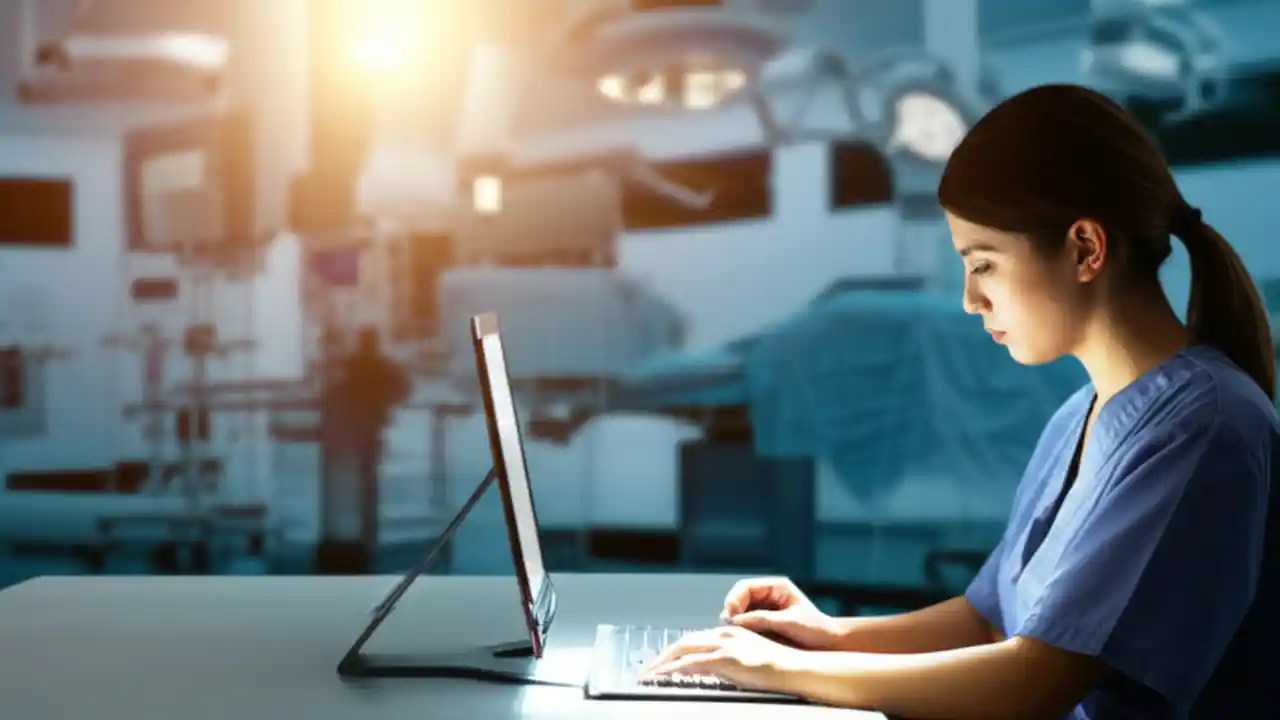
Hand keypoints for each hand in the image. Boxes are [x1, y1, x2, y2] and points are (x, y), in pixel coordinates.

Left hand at [644, 625, 800, 692]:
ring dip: (663, 662)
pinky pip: (691, 663)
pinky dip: (674, 669)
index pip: (695, 639)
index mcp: (730, 632)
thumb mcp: (750, 658)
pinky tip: (665, 676)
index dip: (677, 649)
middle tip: (651, 667)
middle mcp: (723, 634)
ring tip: (651, 673)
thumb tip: (716, 668)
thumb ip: (731, 660)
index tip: (665, 659)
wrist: (793, 666)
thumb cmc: (778, 666)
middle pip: (684, 642)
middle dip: (664, 654)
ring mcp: (723, 646)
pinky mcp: (724, 659)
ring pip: (683, 650)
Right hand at [721, 577, 842, 649]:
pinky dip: (742, 629)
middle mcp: (769, 595)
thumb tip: (735, 619)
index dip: (734, 599)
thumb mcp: (789, 622)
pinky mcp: (766, 623)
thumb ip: (762, 619)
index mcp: (777, 587)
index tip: (731, 615)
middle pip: (740, 598)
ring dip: (736, 621)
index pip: (746, 587)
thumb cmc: (816, 630)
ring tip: (735, 634)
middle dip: (733, 611)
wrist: (831, 644)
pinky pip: (747, 623)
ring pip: (741, 611)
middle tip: (729, 626)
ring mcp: (767, 609)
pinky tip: (743, 638)